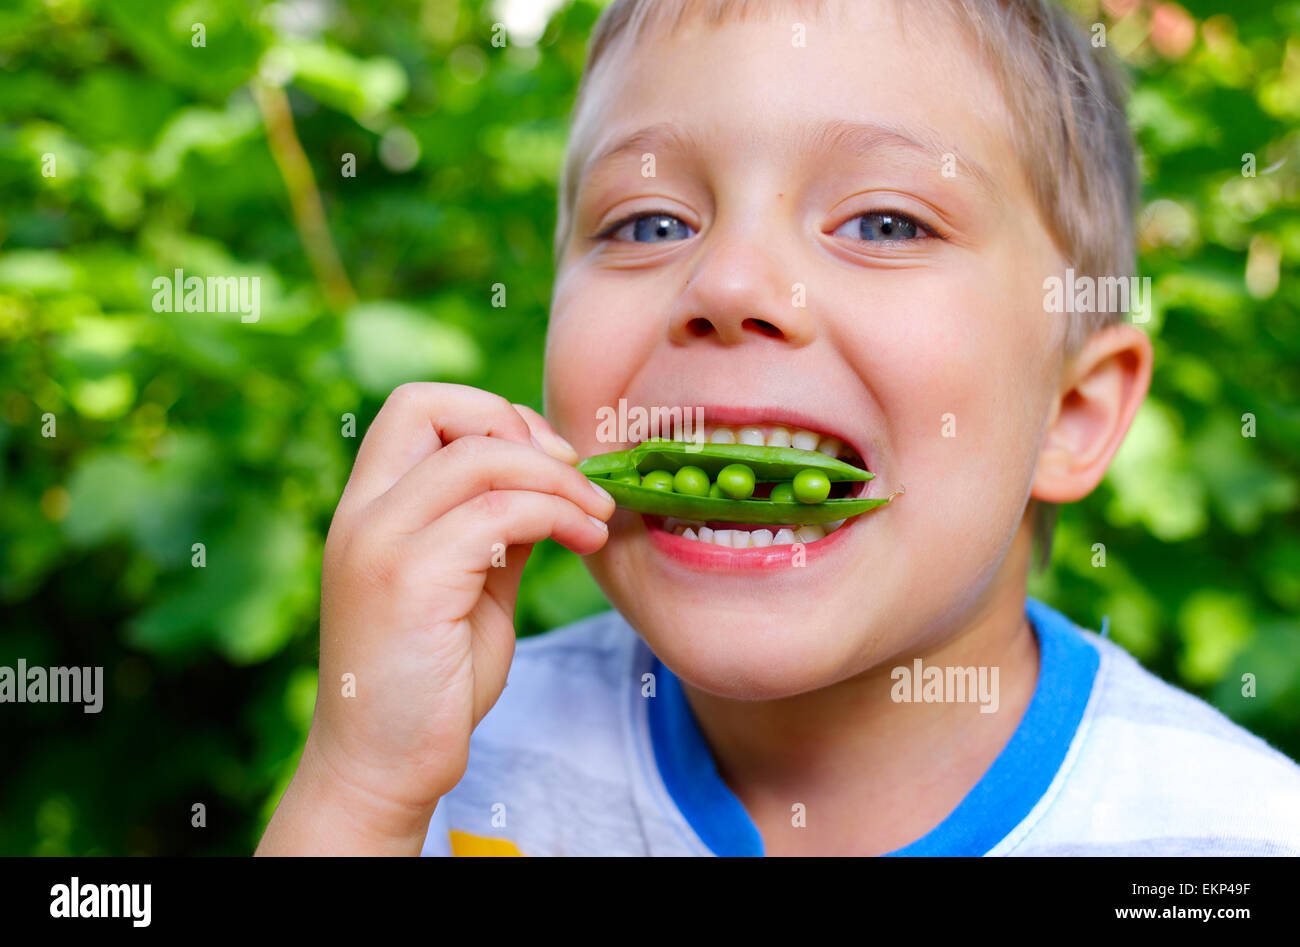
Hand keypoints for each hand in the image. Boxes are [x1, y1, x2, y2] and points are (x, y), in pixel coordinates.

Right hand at [257, 383, 611, 853]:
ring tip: (597, 517)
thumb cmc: (432, 681)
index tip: (547, 460)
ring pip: (481, 457)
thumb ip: (499, 527)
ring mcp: (379, 544)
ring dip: (558, 479)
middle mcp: (362, 515)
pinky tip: (587, 540)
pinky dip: (558, 515)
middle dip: (518, 425)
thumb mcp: (472, 585)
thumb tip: (552, 479)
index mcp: (369, 508)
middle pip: (432, 405)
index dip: (490, 414)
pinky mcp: (410, 581)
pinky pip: (500, 513)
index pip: (418, 407)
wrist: (386, 767)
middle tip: (573, 475)